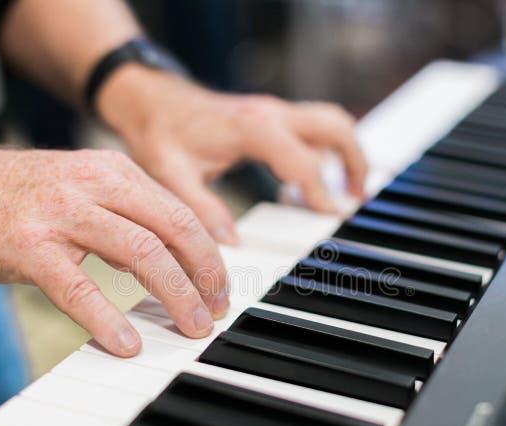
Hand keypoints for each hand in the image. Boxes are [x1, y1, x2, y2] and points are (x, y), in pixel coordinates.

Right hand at [0, 147, 228, 356]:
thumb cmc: (18, 195)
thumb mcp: (81, 187)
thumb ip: (125, 217)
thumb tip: (168, 262)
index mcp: (113, 170)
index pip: (180, 213)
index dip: (209, 255)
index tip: (220, 288)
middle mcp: (94, 184)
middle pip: (173, 229)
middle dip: (205, 274)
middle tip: (216, 311)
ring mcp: (62, 214)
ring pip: (141, 254)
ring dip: (176, 295)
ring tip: (191, 328)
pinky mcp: (29, 247)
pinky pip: (80, 290)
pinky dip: (109, 320)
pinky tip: (127, 344)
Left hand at [96, 65, 367, 244]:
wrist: (150, 100)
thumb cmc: (160, 132)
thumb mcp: (172, 174)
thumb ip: (202, 210)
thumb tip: (231, 244)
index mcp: (253, 128)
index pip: (304, 161)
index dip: (321, 193)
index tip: (331, 218)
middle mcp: (271, 114)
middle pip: (335, 127)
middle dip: (354, 162)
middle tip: (355, 199)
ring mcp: (274, 112)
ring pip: (331, 122)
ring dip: (347, 152)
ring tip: (347, 191)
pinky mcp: (271, 116)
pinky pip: (314, 127)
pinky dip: (328, 149)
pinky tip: (315, 179)